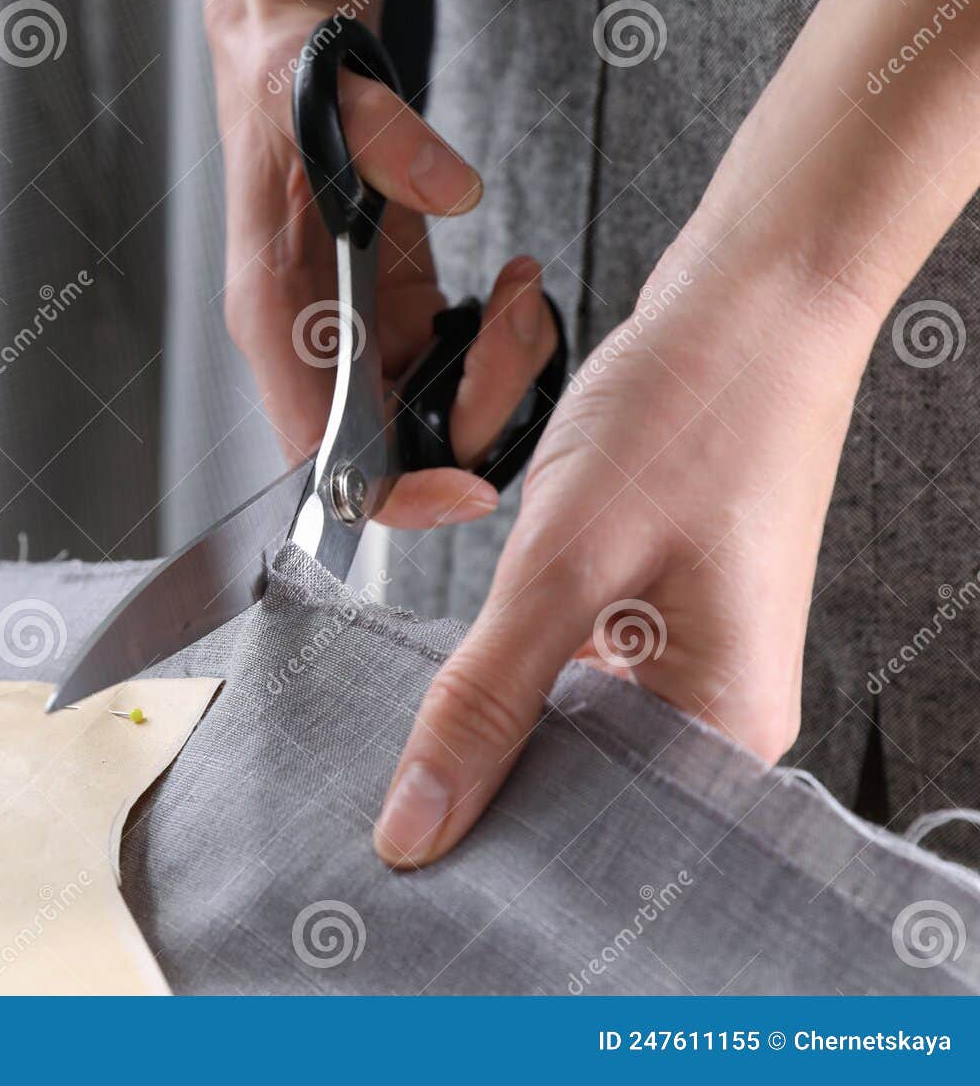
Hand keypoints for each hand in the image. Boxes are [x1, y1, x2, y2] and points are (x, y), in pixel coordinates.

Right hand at [204, 0, 559, 528]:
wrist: (287, 53)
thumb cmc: (280, 80)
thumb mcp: (317, 86)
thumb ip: (379, 135)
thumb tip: (450, 188)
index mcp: (272, 316)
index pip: (318, 453)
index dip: (391, 493)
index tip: (466, 489)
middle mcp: (311, 343)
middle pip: (395, 448)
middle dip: (474, 407)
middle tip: (510, 327)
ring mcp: (354, 335)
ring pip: (435, 415)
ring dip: (497, 372)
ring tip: (517, 294)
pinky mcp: (391, 314)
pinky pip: (454, 369)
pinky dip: (499, 344)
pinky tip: (507, 290)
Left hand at [373, 238, 879, 867]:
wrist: (744, 300)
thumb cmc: (694, 412)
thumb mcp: (564, 564)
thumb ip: (487, 699)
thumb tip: (420, 820)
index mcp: (723, 722)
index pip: (598, 835)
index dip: (502, 844)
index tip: (414, 848)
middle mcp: (716, 704)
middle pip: (582, 784)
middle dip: (493, 765)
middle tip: (404, 766)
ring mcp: (690, 655)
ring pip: (568, 719)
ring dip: (503, 695)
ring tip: (455, 683)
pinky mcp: (661, 610)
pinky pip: (575, 661)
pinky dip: (521, 648)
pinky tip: (491, 633)